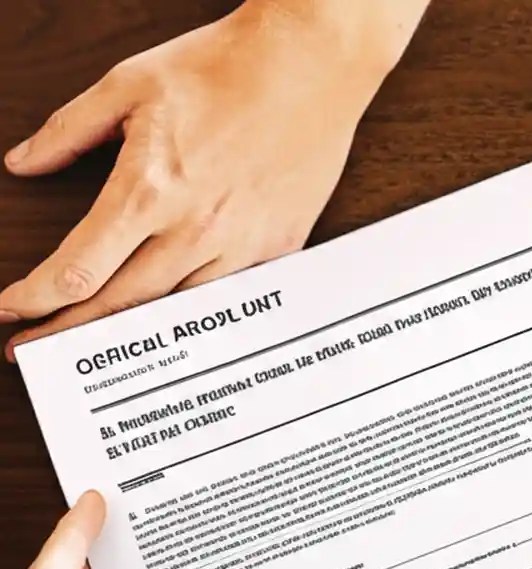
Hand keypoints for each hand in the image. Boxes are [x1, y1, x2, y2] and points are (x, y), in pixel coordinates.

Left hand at [1, 0, 404, 359]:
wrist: (312, 61)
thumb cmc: (227, 66)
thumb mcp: (129, 84)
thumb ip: (69, 130)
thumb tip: (23, 162)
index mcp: (149, 188)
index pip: (77, 268)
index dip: (34, 299)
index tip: (10, 311)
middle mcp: (195, 227)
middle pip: (120, 304)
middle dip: (69, 333)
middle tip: (36, 353)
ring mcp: (243, 242)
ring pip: (179, 311)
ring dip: (135, 333)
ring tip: (102, 348)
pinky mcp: (280, 244)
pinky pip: (233, 296)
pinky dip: (201, 315)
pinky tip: (181, 324)